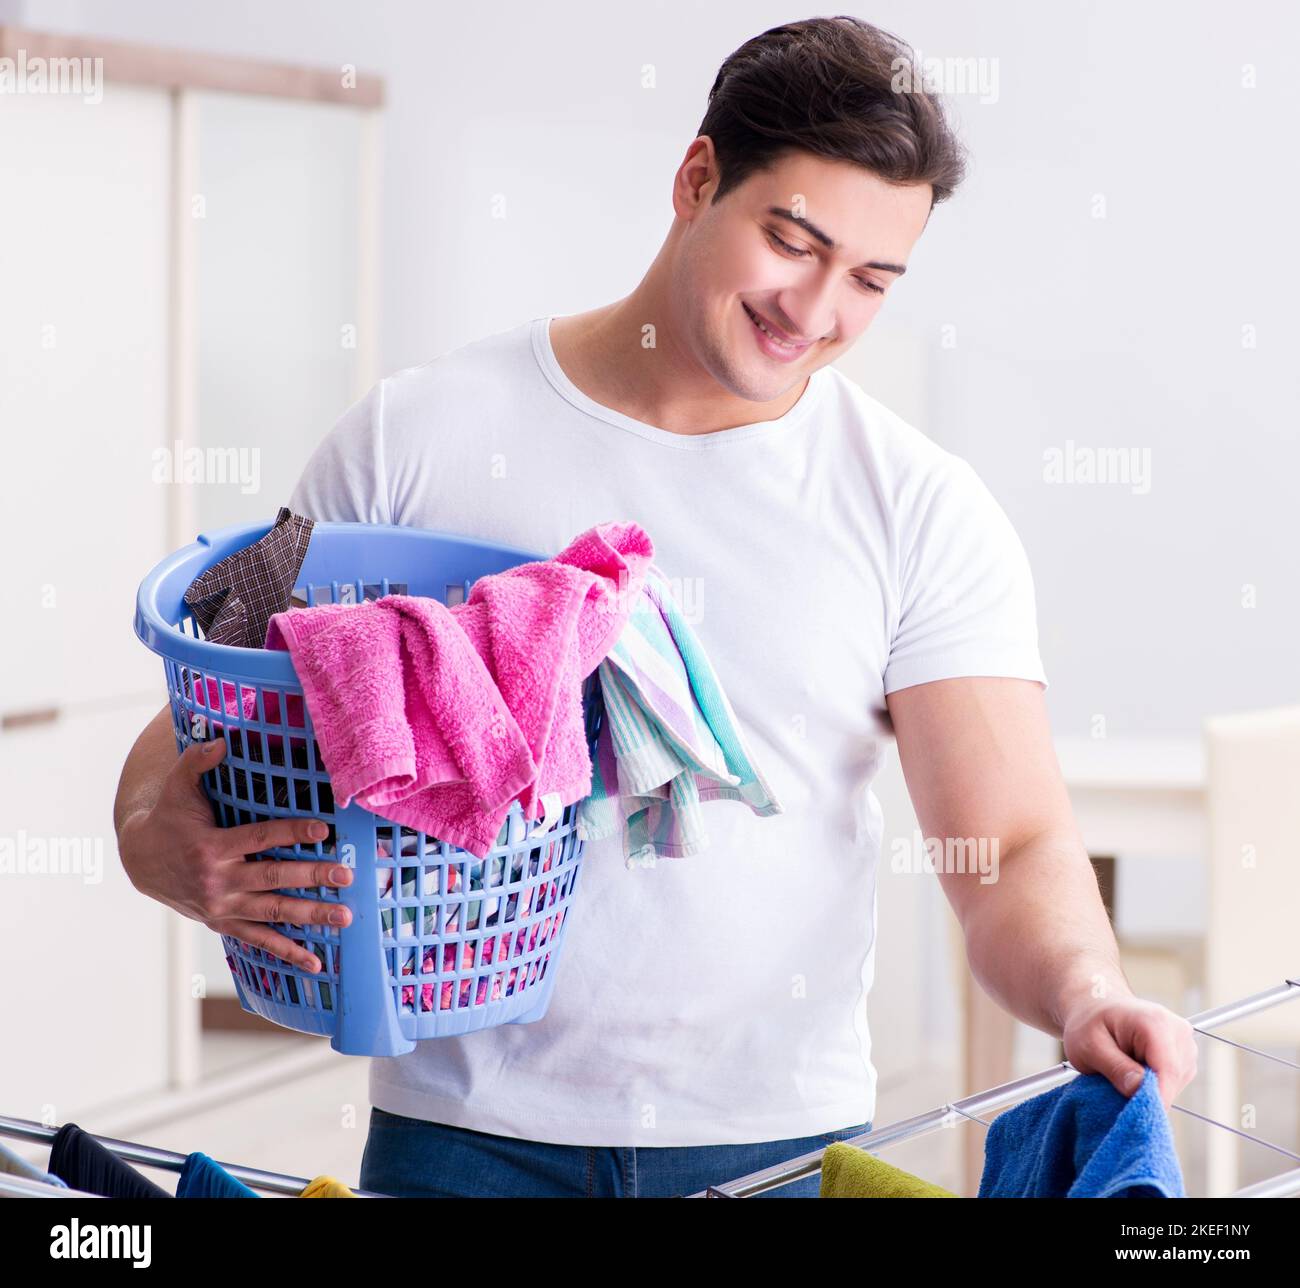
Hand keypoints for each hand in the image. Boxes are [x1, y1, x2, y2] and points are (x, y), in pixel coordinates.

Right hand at [117, 735, 351, 972]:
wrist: (140, 861)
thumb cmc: (168, 818)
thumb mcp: (176, 786)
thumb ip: (197, 761)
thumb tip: (222, 740)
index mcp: (211, 846)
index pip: (260, 838)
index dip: (292, 832)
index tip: (323, 829)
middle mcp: (218, 880)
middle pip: (273, 879)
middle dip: (312, 877)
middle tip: (346, 875)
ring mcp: (222, 906)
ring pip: (273, 913)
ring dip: (310, 916)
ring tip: (344, 916)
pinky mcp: (223, 923)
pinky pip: (259, 941)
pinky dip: (288, 952)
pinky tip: (316, 962)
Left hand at [1059, 992, 1197, 1111]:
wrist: (1096, 1007)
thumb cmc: (1089, 1024)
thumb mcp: (1089, 1046)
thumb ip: (1115, 1067)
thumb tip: (1139, 1090)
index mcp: (1155, 1023)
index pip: (1167, 1070)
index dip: (1155, 1097)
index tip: (1136, 1114)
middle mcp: (1178, 1030)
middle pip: (1173, 1079)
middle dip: (1149, 1092)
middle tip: (1118, 1086)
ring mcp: (1185, 1042)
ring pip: (1176, 1083)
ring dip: (1152, 1087)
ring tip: (1124, 1071)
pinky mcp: (1184, 1054)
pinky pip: (1175, 1081)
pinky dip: (1156, 1083)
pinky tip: (1136, 1070)